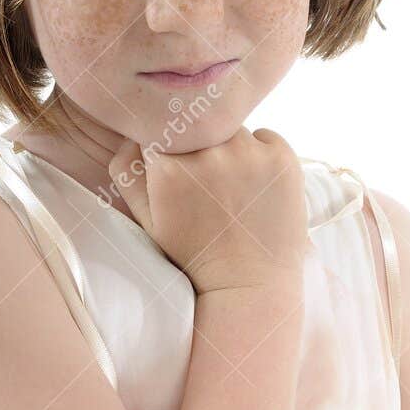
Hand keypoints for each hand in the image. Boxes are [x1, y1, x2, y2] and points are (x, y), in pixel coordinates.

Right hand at [108, 128, 307, 294]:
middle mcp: (209, 154)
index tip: (179, 168)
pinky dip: (261, 154)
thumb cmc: (193, 254)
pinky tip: (256, 187)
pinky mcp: (282, 158)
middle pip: (198, 126)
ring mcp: (250, 154)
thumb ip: (127, 172)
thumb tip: (132, 134)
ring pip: (232, 129)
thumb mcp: (147, 220)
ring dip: (230, 148)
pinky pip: (265, 137)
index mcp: (169, 168)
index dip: (169, 147)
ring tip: (234, 187)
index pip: (162, 129)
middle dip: (200, 146)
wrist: (249, 284)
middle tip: (210, 184)